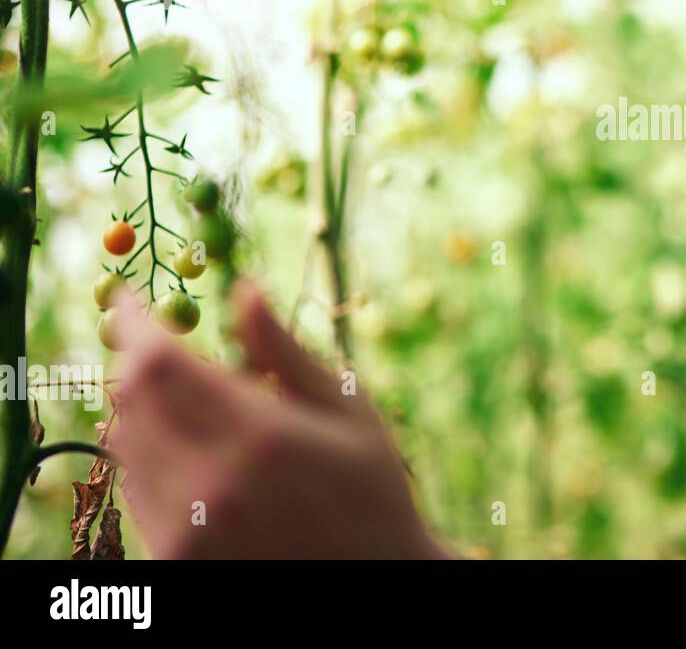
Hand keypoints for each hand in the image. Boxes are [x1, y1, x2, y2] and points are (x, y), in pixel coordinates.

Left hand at [107, 278, 447, 558]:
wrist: (373, 584)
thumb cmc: (372, 489)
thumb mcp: (347, 410)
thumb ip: (285, 351)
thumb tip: (244, 289)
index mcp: (263, 435)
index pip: (160, 364)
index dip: (132, 322)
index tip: (125, 296)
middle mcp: (214, 483)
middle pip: (131, 399)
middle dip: (138, 361)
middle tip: (163, 344)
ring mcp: (188, 527)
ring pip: (126, 444)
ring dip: (142, 408)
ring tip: (196, 406)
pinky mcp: (175, 559)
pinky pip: (133, 491)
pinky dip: (146, 457)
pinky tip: (192, 454)